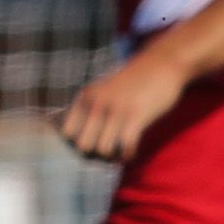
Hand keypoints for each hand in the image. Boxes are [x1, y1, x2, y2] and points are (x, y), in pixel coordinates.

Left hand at [57, 50, 187, 162]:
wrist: (157, 66)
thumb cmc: (128, 86)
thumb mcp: (101, 92)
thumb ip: (87, 110)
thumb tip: (69, 136)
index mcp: (85, 97)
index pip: (66, 133)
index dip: (76, 146)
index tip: (90, 146)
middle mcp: (96, 102)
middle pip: (82, 146)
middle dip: (94, 156)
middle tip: (106, 153)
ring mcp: (116, 109)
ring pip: (102, 150)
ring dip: (112, 157)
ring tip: (119, 153)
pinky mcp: (137, 115)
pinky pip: (125, 147)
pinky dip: (127, 155)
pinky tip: (131, 151)